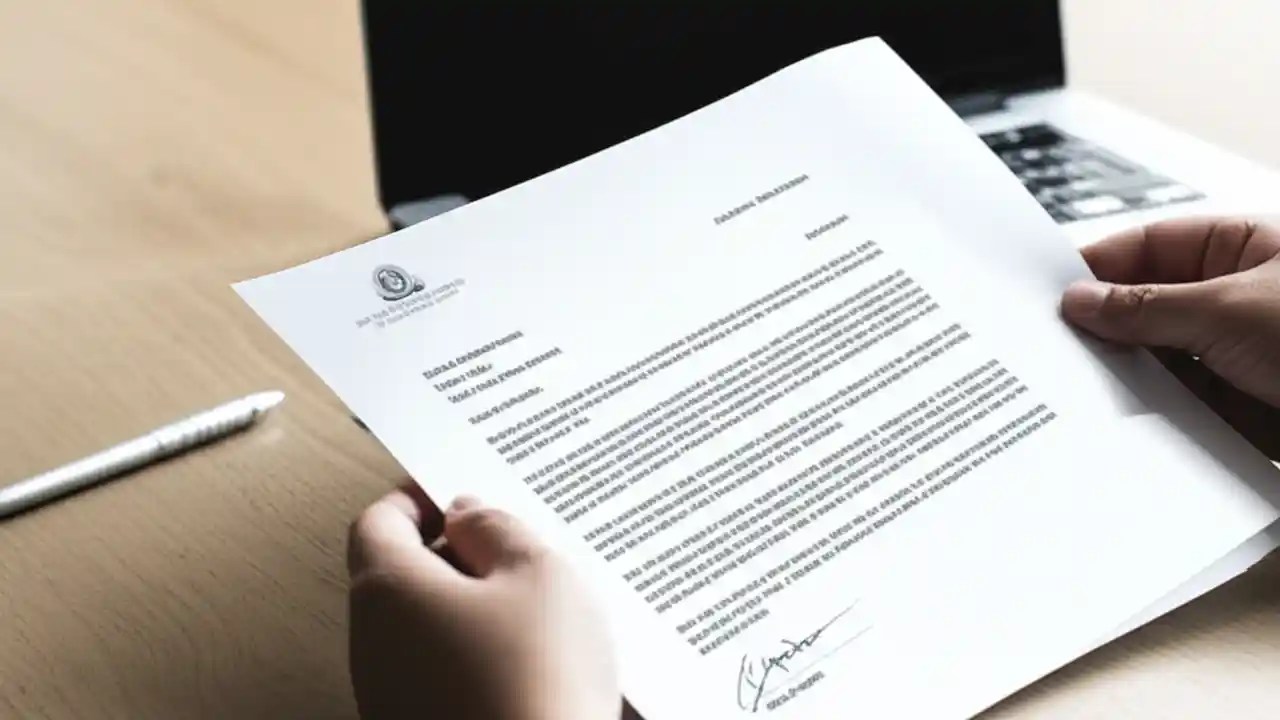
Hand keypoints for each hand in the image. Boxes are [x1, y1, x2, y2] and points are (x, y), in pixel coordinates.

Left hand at [347, 486, 620, 719]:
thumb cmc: (535, 686)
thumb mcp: (539, 575)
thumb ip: (498, 529)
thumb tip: (470, 514)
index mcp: (389, 588)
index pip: (380, 519)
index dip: (420, 495)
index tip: (459, 490)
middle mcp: (375, 644)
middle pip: (402, 574)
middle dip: (459, 553)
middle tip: (517, 547)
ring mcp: (393, 695)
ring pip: (428, 627)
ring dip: (476, 608)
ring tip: (542, 611)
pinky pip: (446, 674)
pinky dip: (482, 656)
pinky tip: (536, 665)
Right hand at [1060, 217, 1279, 457]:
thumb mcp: (1229, 310)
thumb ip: (1146, 306)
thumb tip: (1081, 300)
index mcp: (1241, 247)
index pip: (1149, 246)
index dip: (1098, 266)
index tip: (1049, 295)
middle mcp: (1236, 296)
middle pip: (1148, 304)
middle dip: (1106, 327)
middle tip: (1054, 348)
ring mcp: (1239, 352)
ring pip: (1162, 358)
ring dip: (1130, 375)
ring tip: (1085, 390)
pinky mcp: (1243, 404)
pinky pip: (1183, 405)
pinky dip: (1156, 414)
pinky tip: (1126, 423)